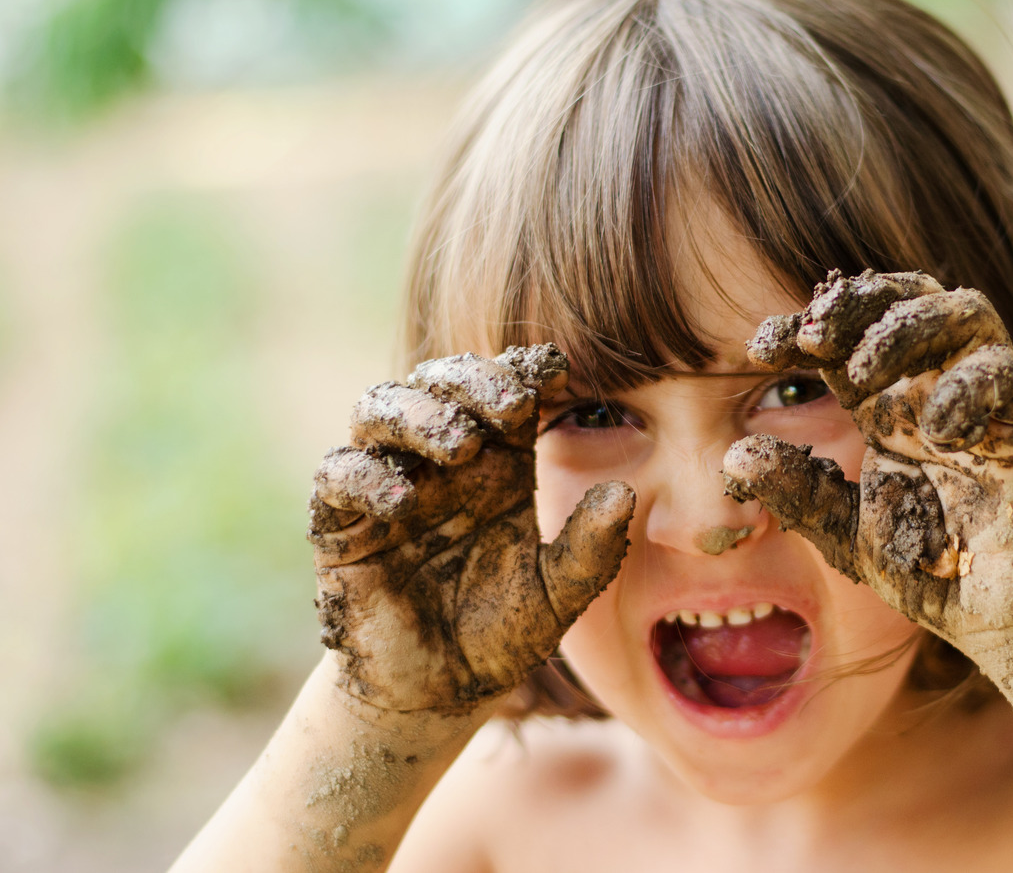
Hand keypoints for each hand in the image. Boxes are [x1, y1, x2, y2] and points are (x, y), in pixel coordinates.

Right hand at [308, 346, 634, 713]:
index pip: (504, 390)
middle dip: (472, 379)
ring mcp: (389, 484)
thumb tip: (623, 493)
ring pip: (380, 408)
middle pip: (440, 381)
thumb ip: (591, 546)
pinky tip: (402, 502)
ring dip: (418, 413)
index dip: (525, 370)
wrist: (440, 693)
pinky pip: (338, 474)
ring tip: (459, 444)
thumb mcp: (560, 593)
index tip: (556, 371)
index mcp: (498, 462)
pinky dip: (364, 475)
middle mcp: (441, 462)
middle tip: (510, 404)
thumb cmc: (503, 633)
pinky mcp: (342, 524)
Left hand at [722, 271, 1012, 713]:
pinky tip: (935, 431)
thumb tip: (732, 455)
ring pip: (963, 310)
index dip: (804, 326)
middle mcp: (937, 389)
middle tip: (813, 336)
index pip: (848, 337)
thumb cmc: (935, 573)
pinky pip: (1006, 372)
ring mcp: (988, 400)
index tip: (759, 347)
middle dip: (856, 303)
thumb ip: (798, 491)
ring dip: (908, 327)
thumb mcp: (847, 533)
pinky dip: (967, 387)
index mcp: (889, 406)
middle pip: (906, 299)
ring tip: (864, 374)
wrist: (1005, 621)